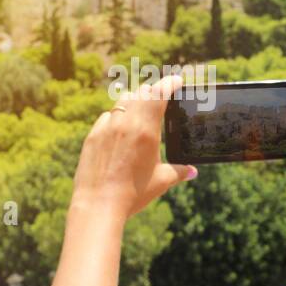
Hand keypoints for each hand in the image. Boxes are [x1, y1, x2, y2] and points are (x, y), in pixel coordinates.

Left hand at [70, 74, 196, 221]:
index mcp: (146, 130)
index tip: (177, 80)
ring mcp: (106, 127)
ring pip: (122, 101)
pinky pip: (107, 117)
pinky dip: (117, 116)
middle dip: (153, 90)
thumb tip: (192, 171)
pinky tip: (120, 126)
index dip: (170, 83)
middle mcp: (125, 123)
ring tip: (142, 106)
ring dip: (135, 99)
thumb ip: (179, 172)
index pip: (160, 93)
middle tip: (161, 94)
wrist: (98, 205)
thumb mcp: (161, 181)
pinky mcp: (92, 136)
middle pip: (141, 92)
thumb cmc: (133, 194)